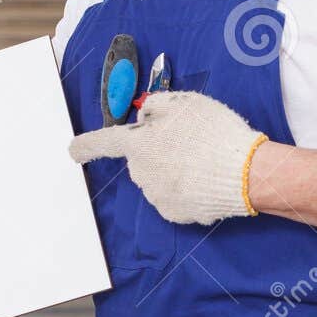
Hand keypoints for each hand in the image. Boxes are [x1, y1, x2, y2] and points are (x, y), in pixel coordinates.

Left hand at [69, 90, 268, 224]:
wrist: (244, 173)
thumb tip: (144, 118)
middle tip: (190, 142)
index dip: (86, 145)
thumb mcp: (184, 103)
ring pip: (159, 178)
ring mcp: (156, 196)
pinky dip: (187, 190)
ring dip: (174, 170)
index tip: (73, 150)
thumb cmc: (214, 133)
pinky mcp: (174, 214)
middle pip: (142, 159)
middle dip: (158, 151)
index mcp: (139, 144)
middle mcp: (140, 173)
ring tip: (204, 161)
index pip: (103, 142)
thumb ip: (156, 107)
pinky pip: (174, 198)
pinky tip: (206, 180)